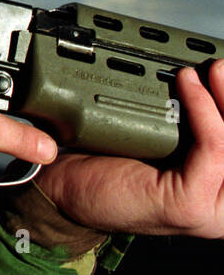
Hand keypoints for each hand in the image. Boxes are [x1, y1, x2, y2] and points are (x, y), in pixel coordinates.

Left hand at [32, 61, 223, 237]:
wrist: (66, 187)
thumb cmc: (110, 164)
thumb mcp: (158, 139)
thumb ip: (186, 123)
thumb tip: (202, 76)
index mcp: (220, 188)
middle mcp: (223, 203)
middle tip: (220, 65)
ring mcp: (210, 209)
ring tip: (207, 70)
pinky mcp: (190, 205)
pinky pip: (212, 150)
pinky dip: (204, 113)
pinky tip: (188, 88)